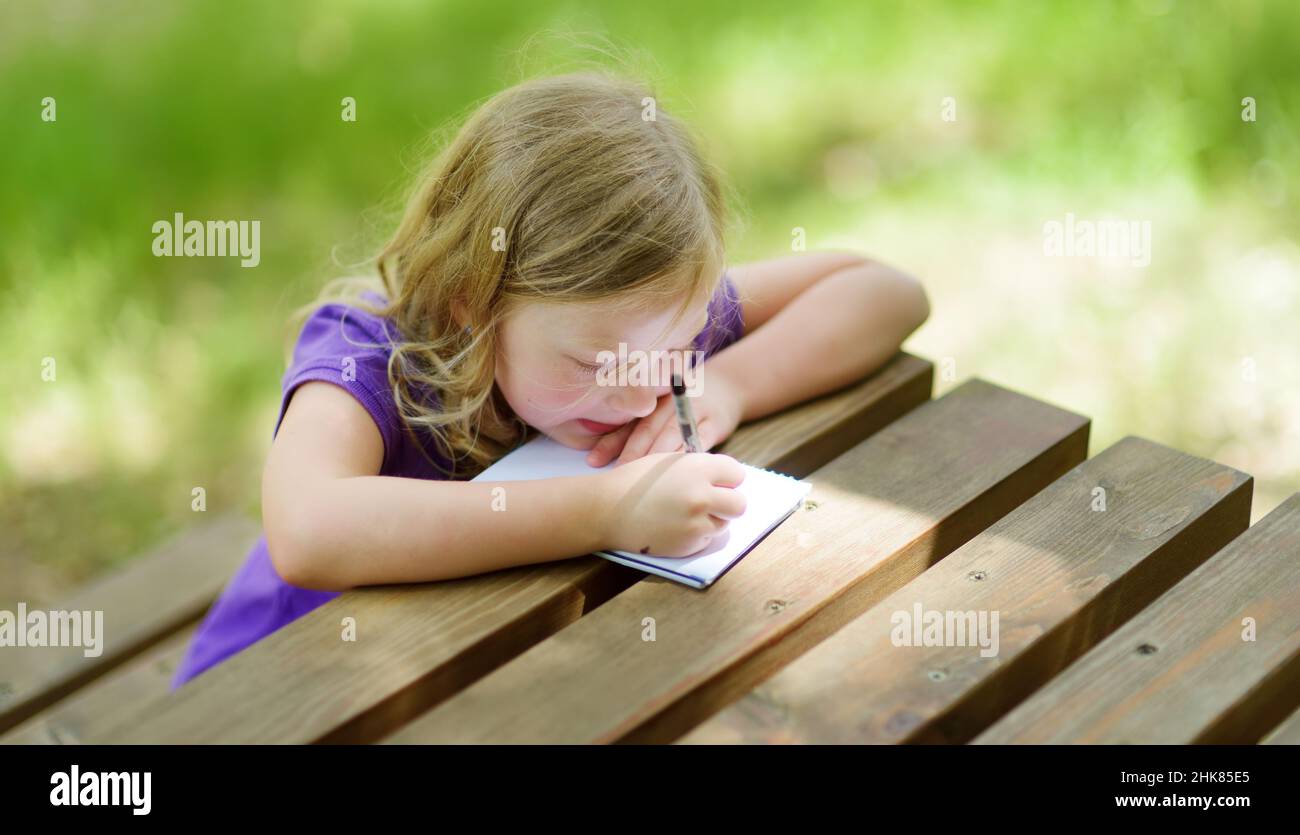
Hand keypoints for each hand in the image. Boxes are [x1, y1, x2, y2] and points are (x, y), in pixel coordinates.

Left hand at [585, 368, 745, 466]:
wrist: (729, 386)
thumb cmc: (685, 403)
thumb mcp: (661, 405)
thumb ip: (637, 424)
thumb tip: (599, 454)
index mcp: (652, 398)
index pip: (628, 422)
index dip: (610, 442)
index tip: (594, 460)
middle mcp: (670, 401)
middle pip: (647, 429)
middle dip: (630, 453)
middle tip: (617, 475)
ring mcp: (694, 410)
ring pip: (672, 434)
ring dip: (656, 458)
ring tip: (642, 480)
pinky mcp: (714, 423)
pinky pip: (699, 440)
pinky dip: (687, 456)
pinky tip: (677, 474)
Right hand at [596, 451, 747, 556]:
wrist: (607, 509)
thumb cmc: (635, 481)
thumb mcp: (669, 462)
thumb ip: (699, 468)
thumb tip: (723, 480)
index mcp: (699, 468)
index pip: (736, 474)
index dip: (726, 478)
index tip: (717, 482)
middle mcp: (702, 495)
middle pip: (739, 503)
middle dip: (727, 502)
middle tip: (709, 502)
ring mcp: (697, 522)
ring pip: (723, 523)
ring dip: (711, 520)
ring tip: (683, 514)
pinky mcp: (689, 544)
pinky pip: (706, 539)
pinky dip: (696, 535)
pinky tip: (674, 526)